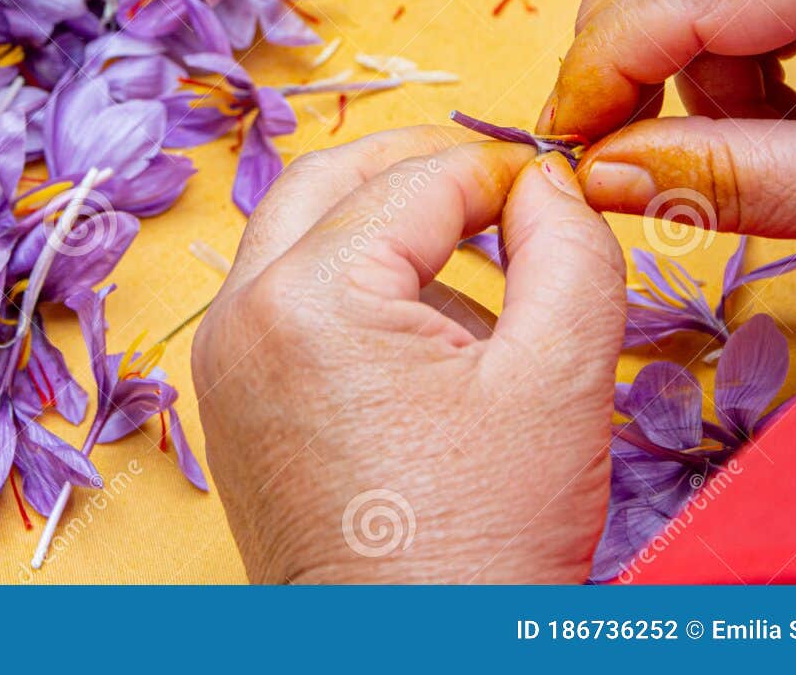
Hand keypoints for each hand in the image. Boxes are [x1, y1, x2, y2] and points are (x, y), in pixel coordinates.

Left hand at [190, 126, 624, 583]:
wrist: (413, 663)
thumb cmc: (481, 545)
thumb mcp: (562, 380)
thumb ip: (570, 250)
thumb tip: (546, 181)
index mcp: (307, 298)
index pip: (415, 179)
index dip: (500, 170)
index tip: (555, 188)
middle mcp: (240, 317)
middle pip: (327, 181)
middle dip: (418, 169)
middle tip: (498, 187)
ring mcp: (225, 363)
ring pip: (300, 236)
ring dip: (385, 228)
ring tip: (481, 285)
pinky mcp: (233, 403)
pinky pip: (287, 301)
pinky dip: (354, 289)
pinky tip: (431, 347)